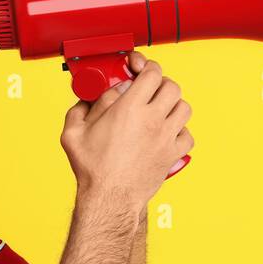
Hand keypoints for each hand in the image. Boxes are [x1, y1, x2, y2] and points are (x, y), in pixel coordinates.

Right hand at [59, 52, 193, 208]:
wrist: (110, 199)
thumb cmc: (92, 169)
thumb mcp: (74, 131)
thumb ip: (85, 105)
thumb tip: (99, 93)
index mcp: (129, 109)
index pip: (151, 73)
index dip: (145, 64)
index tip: (137, 66)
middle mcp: (153, 120)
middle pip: (172, 86)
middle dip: (160, 83)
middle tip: (147, 88)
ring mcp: (166, 138)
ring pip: (184, 108)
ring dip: (172, 104)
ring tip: (158, 109)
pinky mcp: (173, 155)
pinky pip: (188, 135)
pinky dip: (180, 131)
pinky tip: (166, 133)